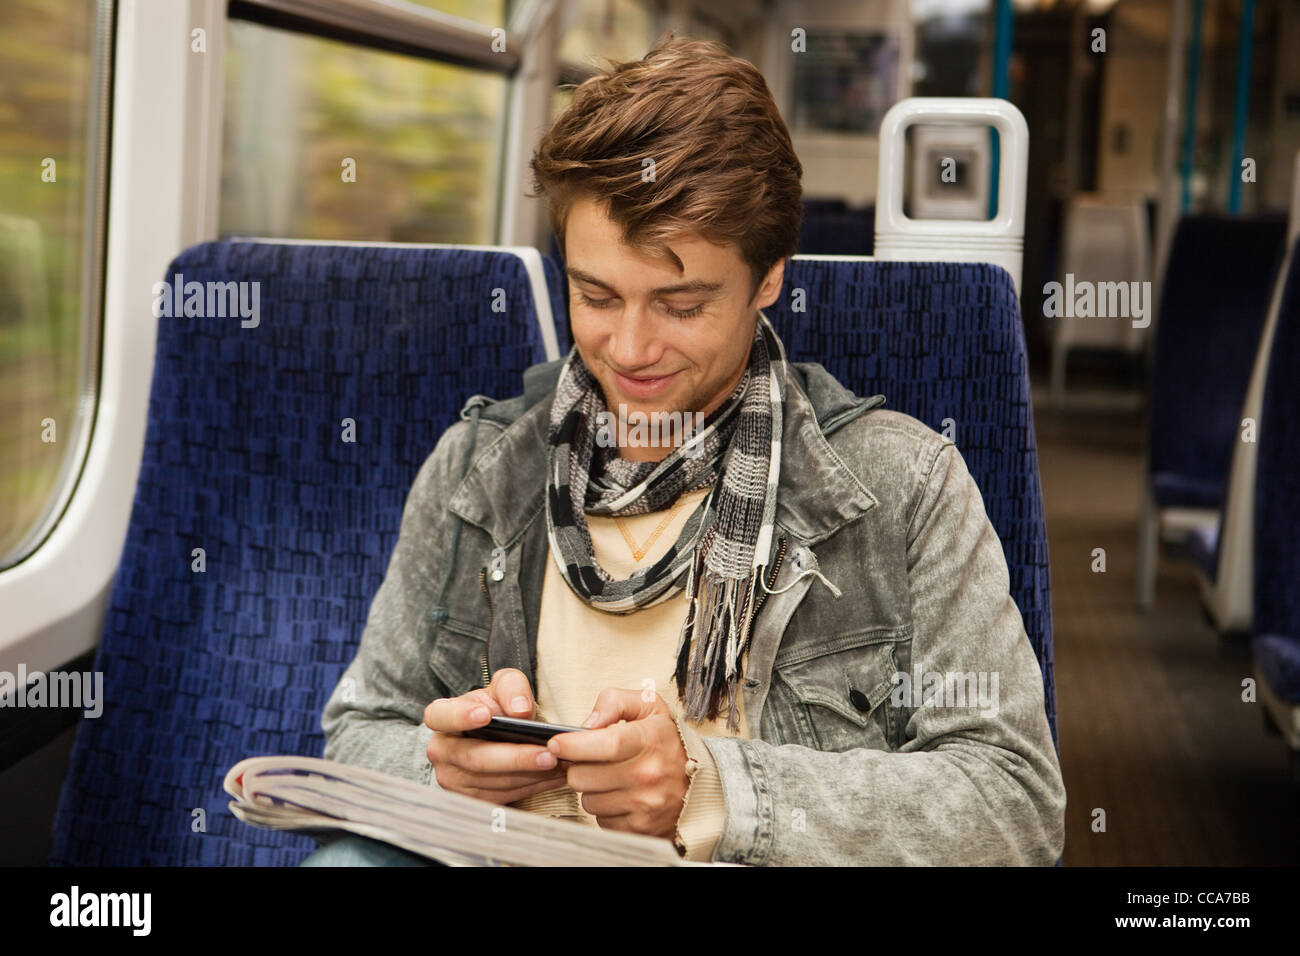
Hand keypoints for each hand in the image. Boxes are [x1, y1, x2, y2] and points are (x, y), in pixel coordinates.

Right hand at [423, 667, 569, 803]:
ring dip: (531, 775)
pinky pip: (505, 796)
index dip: (460, 717)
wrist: (496, 737)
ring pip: (494, 782)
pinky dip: (533, 786)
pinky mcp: (472, 800)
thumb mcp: (503, 687)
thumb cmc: (496, 708)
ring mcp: (453, 780)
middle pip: (475, 758)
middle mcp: (442, 752)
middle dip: (515, 758)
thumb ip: (511, 687)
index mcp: (441, 717)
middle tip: (549, 754)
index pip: (439, 716)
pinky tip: (554, 776)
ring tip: (561, 764)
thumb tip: (520, 710)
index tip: (485, 715)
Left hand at [546, 688, 689, 840]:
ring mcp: (645, 804)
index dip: (573, 745)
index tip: (556, 743)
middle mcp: (648, 775)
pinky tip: (619, 795)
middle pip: (583, 776)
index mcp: (649, 740)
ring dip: (591, 789)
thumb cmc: (665, 740)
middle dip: (579, 767)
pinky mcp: (640, 828)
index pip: (605, 744)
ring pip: (588, 800)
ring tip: (610, 777)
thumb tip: (586, 724)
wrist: (698, 782)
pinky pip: (600, 819)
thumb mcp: (648, 705)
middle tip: (591, 760)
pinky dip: (604, 808)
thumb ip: (614, 701)